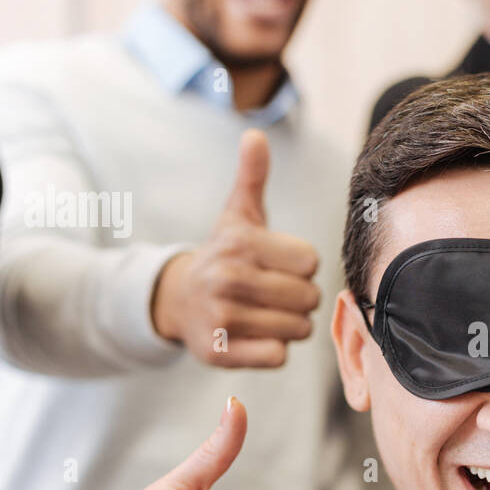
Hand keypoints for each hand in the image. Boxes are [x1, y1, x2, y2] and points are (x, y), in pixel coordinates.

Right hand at [151, 129, 319, 367]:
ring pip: (298, 329)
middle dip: (298, 297)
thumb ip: (252, 176)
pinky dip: (273, 348)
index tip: (276, 264)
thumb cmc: (225, 255)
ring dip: (289, 324)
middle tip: (271, 292)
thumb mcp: (238, 214)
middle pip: (308, 298)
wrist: (177, 299)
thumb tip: (254, 134)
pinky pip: (278, 356)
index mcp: (240, 243)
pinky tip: (254, 334)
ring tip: (262, 312)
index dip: (300, 266)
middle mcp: (228, 279)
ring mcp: (222, 318)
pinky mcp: (220, 352)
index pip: (311, 262)